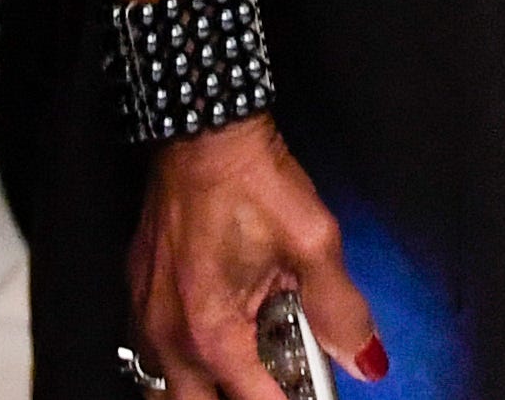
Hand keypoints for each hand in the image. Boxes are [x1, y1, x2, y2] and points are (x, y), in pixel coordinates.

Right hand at [129, 118, 385, 393]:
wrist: (204, 132)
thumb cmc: (251, 180)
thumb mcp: (313, 243)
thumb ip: (339, 310)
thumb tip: (366, 358)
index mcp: (212, 332)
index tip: (311, 397)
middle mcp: (169, 335)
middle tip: (277, 387)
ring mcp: (146, 315)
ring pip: (164, 389)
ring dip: (203, 391)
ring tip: (244, 374)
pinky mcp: (139, 292)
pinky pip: (151, 354)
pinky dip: (182, 363)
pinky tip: (214, 342)